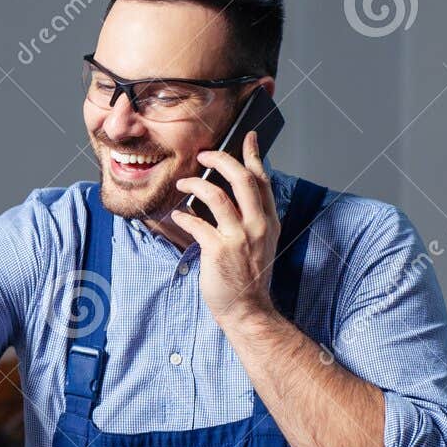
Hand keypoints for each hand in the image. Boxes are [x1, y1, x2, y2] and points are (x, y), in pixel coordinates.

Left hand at [172, 130, 279, 327]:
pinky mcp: (219, 250)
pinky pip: (196, 222)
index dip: (253, 155)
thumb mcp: (260, 243)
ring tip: (182, 183)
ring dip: (195, 184)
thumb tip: (229, 195)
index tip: (247, 137)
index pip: (262, 179)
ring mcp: (239, 237)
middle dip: (221, 158)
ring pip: (216, 195)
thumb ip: (251, 219)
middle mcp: (258, 225)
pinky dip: (184, 215)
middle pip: (241, 177)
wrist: (248, 310)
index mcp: (269, 221)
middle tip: (204, 153)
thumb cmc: (247, 277)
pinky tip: (177, 215)